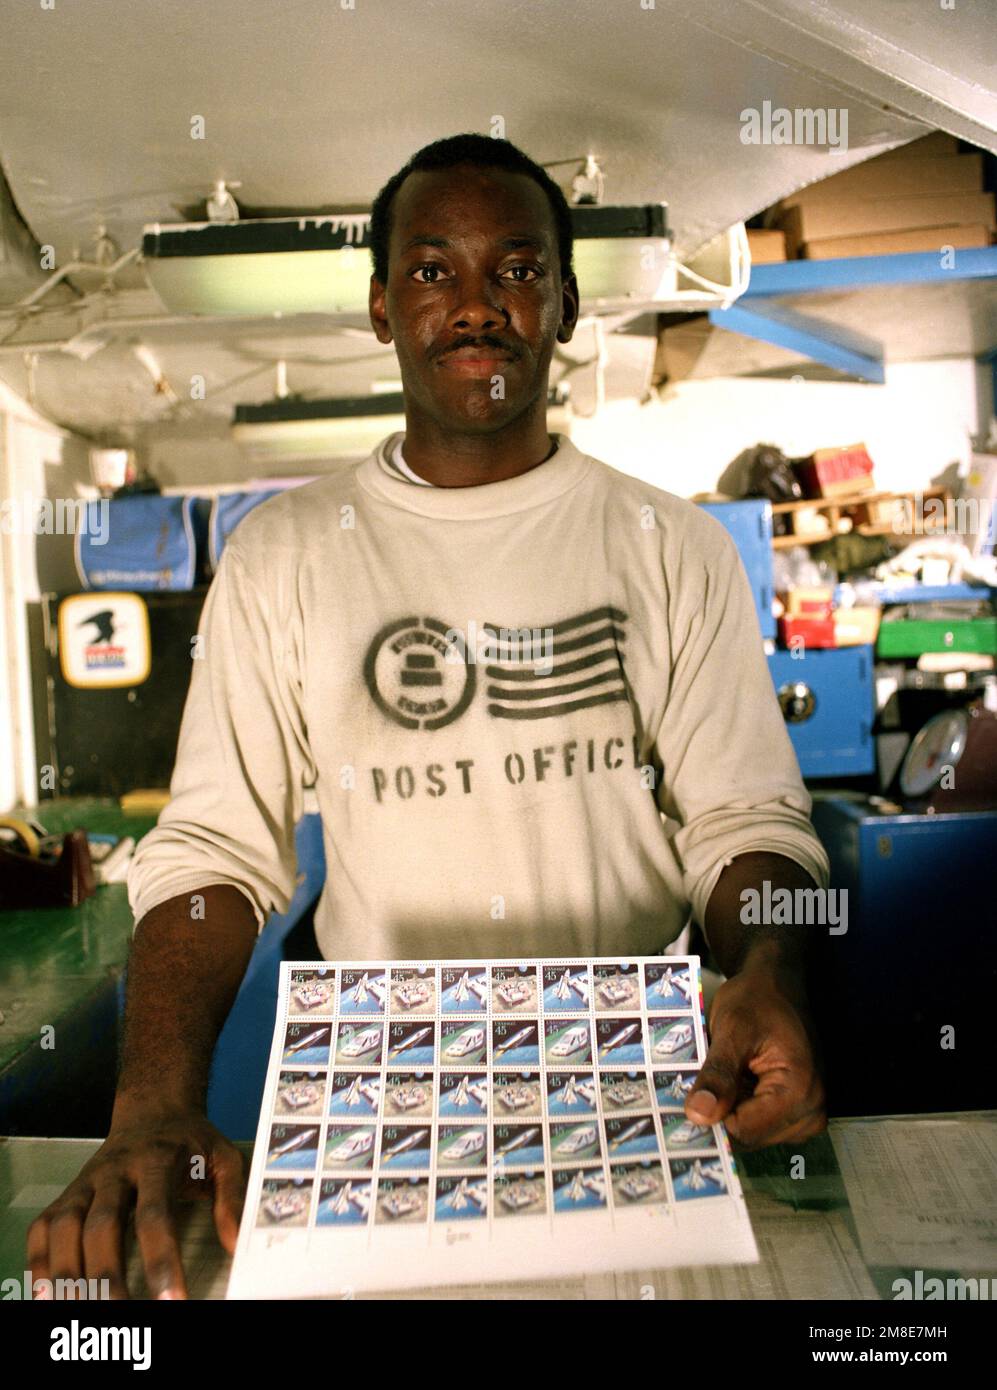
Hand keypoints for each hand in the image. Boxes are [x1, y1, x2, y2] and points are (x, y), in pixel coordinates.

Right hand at [26, 1105, 245, 1299]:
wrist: (154, 1109)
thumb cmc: (190, 1141)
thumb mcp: (224, 1157)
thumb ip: (233, 1198)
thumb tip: (236, 1244)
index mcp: (156, 1161)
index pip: (154, 1215)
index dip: (161, 1260)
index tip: (173, 1300)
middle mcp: (114, 1171)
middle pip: (103, 1226)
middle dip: (108, 1276)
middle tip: (121, 1314)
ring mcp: (86, 1182)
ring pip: (65, 1228)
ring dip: (68, 1273)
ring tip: (80, 1311)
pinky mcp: (68, 1193)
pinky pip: (43, 1228)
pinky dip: (40, 1262)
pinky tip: (47, 1295)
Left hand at [684, 963, 825, 1147]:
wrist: (777, 986)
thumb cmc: (756, 1000)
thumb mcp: (731, 1030)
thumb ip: (718, 1074)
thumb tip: (698, 1116)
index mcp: (799, 1090)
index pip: (745, 1131)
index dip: (713, 1116)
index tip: (689, 1094)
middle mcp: (811, 1110)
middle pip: (749, 1137)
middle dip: (721, 1113)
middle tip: (702, 1079)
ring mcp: (807, 1115)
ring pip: (751, 1134)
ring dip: (729, 1110)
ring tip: (722, 1076)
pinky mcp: (798, 1114)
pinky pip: (759, 1125)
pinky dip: (740, 1108)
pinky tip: (733, 1082)